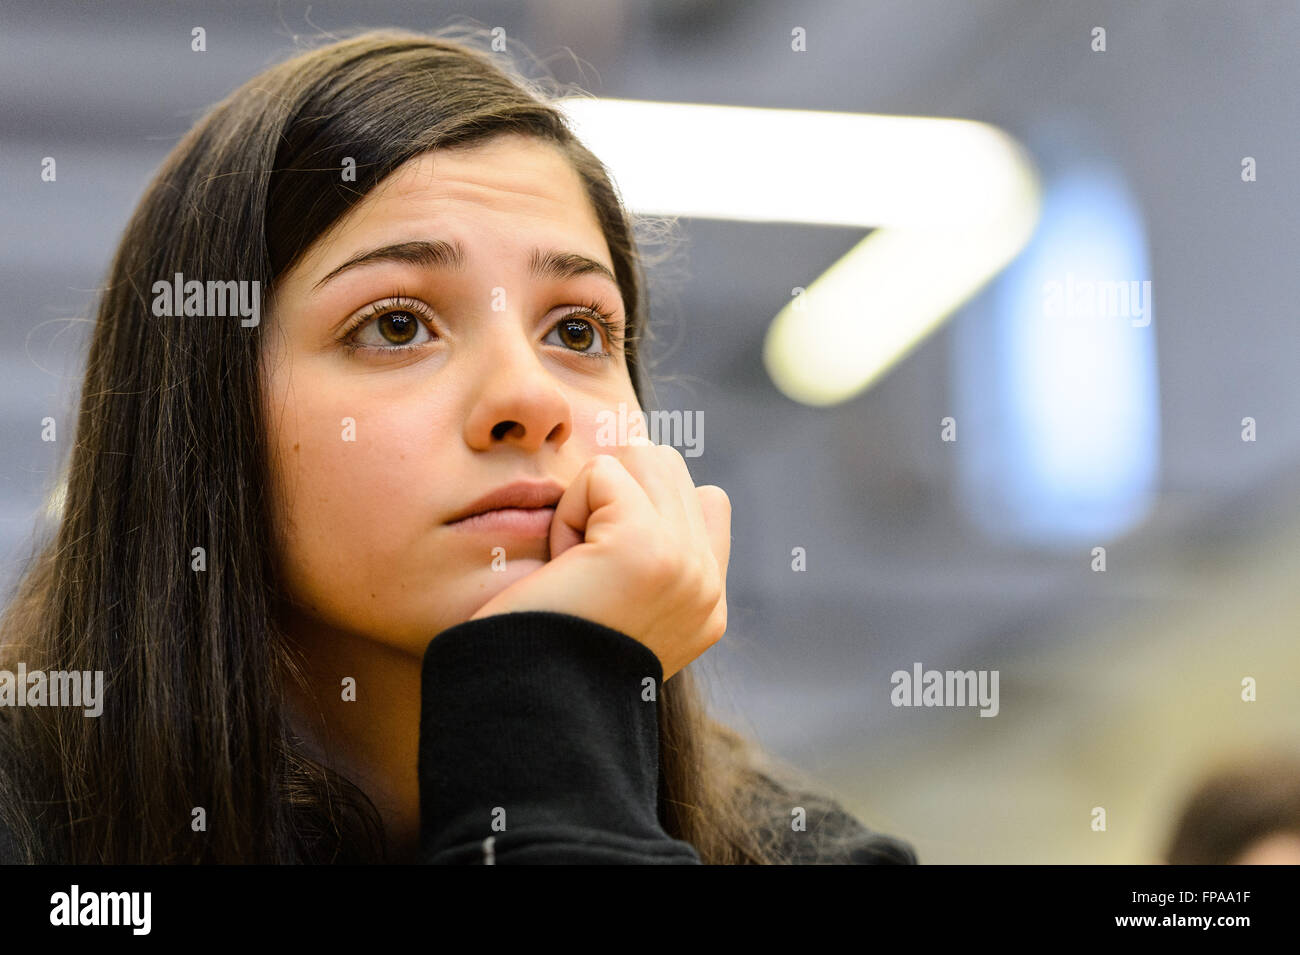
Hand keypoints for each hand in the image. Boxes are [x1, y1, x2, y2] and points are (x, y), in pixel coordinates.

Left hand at [468, 438, 730, 680]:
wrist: (528, 707)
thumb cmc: (543, 655)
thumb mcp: (617, 608)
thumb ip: (651, 554)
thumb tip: (650, 475)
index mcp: (707, 607)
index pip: (708, 502)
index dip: (644, 504)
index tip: (600, 562)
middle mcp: (707, 586)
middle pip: (668, 467)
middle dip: (614, 496)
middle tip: (581, 564)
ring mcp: (686, 565)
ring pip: (643, 458)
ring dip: (594, 499)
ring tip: (575, 562)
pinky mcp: (647, 546)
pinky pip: (603, 474)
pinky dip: (570, 512)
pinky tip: (564, 566)